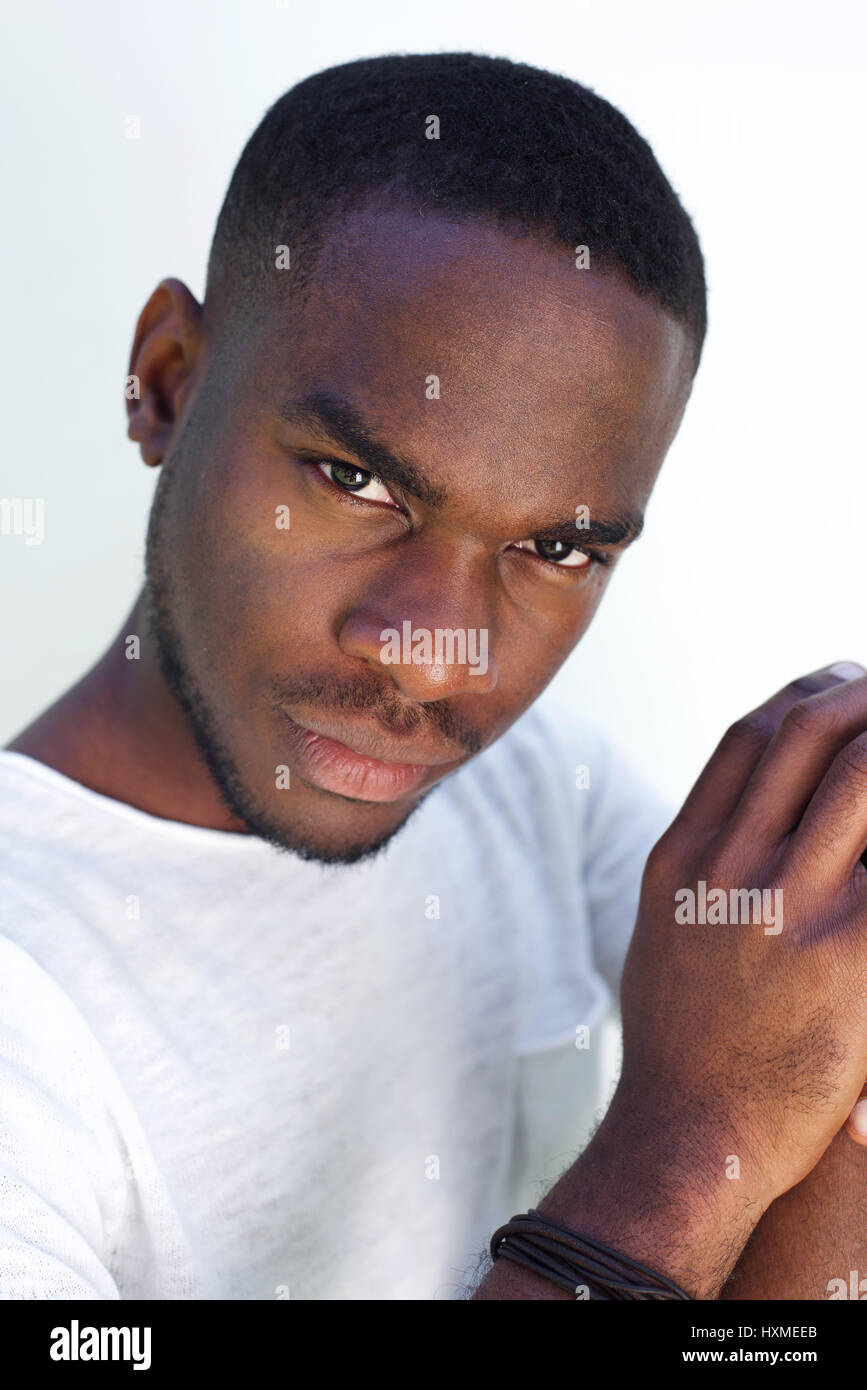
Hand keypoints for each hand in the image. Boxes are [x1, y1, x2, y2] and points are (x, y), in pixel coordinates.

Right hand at [617, 660, 866, 1213]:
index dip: (804, 696)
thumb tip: (742, 816)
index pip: (747, 737)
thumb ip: (701, 864)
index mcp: (682, 857)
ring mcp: (788, 908)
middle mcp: (728, 867)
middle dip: (862, 696)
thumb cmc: (682, 1042)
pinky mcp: (851, 958)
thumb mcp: (665, 932)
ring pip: (860, 777)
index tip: (840, 686)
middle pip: (803, 734)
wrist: (692, 1138)